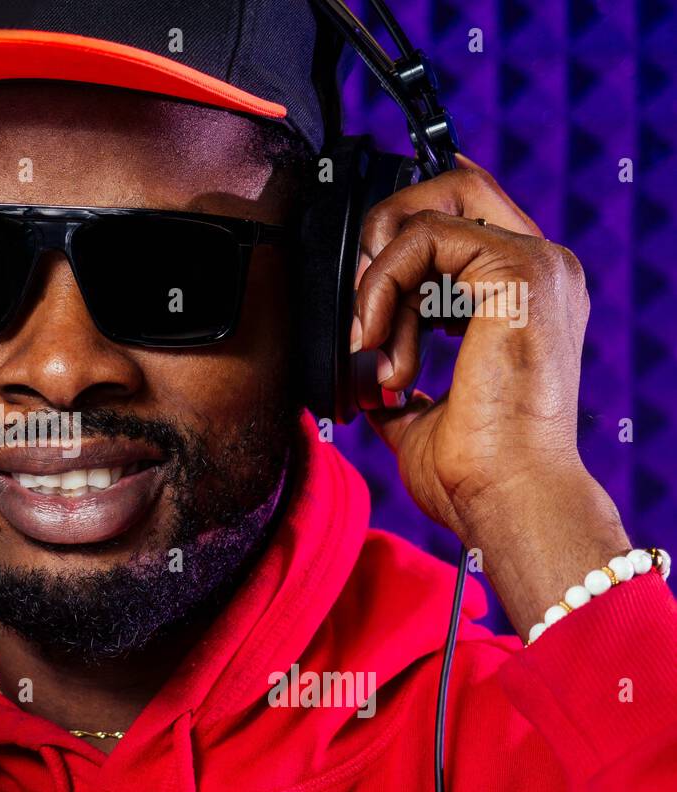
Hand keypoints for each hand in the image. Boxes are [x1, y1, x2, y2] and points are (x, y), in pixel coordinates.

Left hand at [354, 156, 627, 632]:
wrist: (505, 498)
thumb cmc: (473, 472)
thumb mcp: (418, 410)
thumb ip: (396, 373)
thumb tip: (359, 366)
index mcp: (524, 296)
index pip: (465, 215)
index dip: (400, 229)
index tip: (364, 298)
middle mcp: (541, 270)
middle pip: (455, 185)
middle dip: (386, 230)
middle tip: (361, 305)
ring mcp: (536, 266)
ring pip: (431, 208)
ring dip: (378, 278)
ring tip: (371, 347)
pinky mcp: (518, 272)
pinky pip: (423, 236)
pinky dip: (381, 284)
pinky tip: (374, 339)